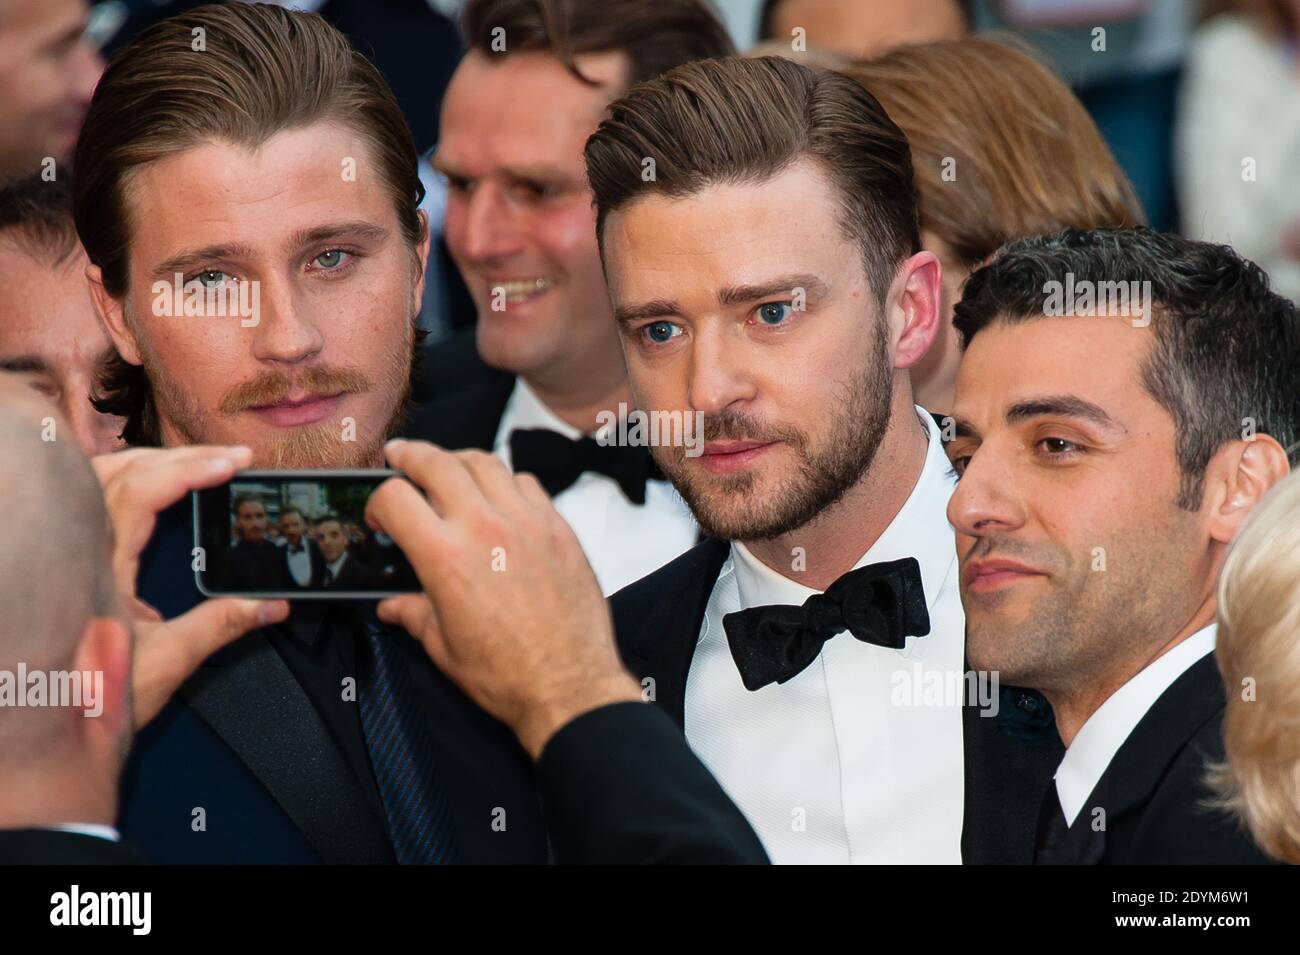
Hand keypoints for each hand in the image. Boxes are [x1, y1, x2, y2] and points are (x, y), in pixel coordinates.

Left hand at [91, 445, 288, 728]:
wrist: (46, 734)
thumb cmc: (96, 699)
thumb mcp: (168, 661)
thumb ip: (221, 626)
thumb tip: (273, 604)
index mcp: (101, 567)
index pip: (143, 493)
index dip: (190, 469)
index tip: (234, 464)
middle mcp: (80, 549)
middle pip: (126, 471)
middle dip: (185, 457)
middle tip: (235, 459)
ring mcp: (73, 550)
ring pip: (105, 475)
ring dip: (156, 460)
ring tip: (204, 462)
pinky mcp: (75, 558)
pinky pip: (96, 494)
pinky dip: (132, 476)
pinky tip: (159, 482)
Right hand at [366, 439, 639, 758]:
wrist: (570, 685)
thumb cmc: (508, 674)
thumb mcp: (444, 647)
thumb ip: (414, 614)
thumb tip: (393, 605)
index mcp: (445, 558)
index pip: (395, 497)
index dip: (377, 502)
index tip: (379, 516)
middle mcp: (485, 528)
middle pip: (438, 462)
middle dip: (411, 456)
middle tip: (400, 457)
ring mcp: (526, 522)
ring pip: (486, 462)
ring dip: (459, 461)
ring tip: (448, 470)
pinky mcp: (558, 528)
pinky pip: (527, 483)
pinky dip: (506, 482)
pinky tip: (499, 497)